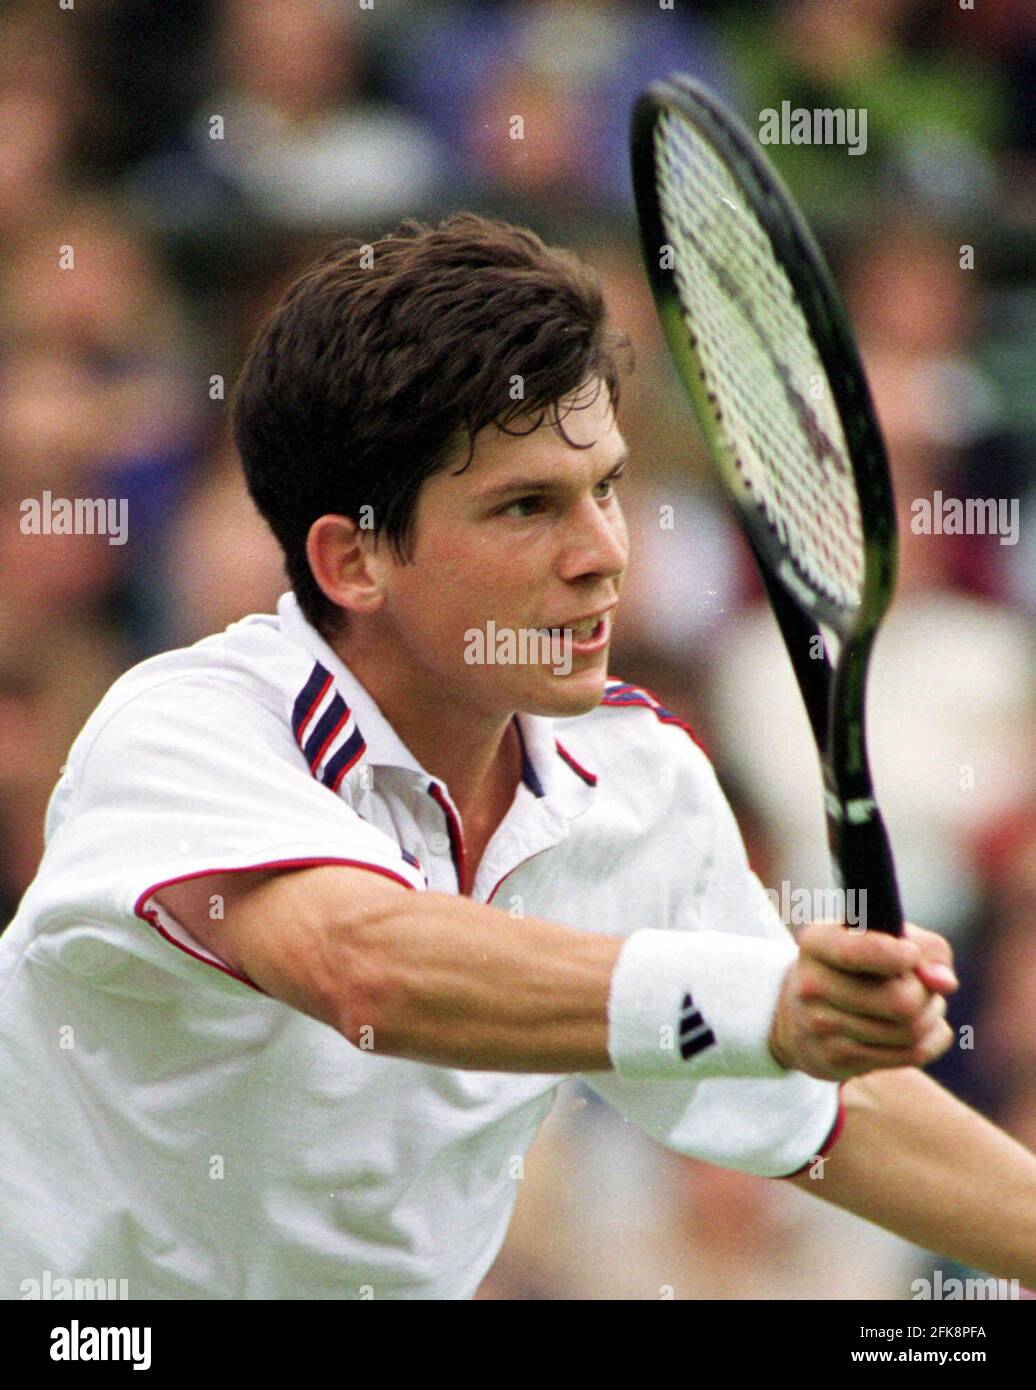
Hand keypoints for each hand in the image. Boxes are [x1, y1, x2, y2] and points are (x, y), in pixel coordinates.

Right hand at [768, 920, 957, 1080]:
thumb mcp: (883, 938)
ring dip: (930, 1016)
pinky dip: (931, 1039)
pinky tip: (922, 1028)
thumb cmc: (858, 966)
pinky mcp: (837, 1060)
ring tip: (920, 1005)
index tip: (910, 955)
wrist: (801, 1015)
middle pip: (900, 1002)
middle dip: (926, 994)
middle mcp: (811, 985)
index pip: (857, 953)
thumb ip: (925, 948)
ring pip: (910, 1031)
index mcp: (816, 943)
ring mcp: (821, 1027)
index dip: (898, 956)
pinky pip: (911, 1055)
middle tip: (922, 985)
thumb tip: (944, 983)